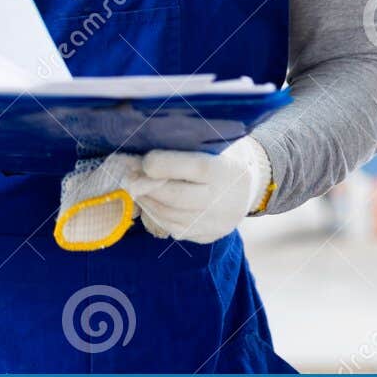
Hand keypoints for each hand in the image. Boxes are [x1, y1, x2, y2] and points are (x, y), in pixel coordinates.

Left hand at [134, 136, 272, 243]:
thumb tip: (149, 141)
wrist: (249, 189)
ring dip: (146, 200)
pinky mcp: (207, 236)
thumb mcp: (215, 143)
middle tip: (128, 175)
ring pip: (169, 216)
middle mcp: (222, 201)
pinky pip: (173, 228)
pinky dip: (156, 214)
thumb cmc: (224, 157)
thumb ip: (188, 142)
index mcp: (226, 171)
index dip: (162, 164)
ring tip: (134, 186)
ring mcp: (215, 223)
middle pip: (175, 197)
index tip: (143, 159)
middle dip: (146, 185)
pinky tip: (149, 200)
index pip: (193, 168)